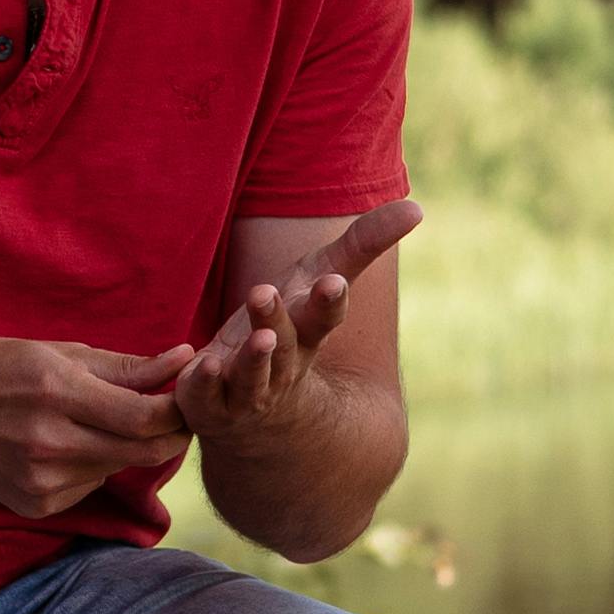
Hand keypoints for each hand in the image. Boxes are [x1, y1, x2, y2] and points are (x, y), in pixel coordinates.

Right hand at [0, 336, 198, 518]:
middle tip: (171, 416)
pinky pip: (89, 486)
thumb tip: (184, 358)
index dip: (178, 411)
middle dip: (168, 434)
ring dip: (125, 447)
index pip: (145, 416)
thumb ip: (125, 365)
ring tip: (97, 421)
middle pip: (142, 451)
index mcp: (56, 392)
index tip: (186, 399)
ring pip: (117, 469)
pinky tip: (65, 445)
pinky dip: (92, 466)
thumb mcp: (55, 351)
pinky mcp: (35, 506)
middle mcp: (50, 443)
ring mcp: (41, 481)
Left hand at [173, 200, 421, 445]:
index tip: (332, 283)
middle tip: (262, 291)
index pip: (324, 317)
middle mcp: (281, 364)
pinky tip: (196, 361)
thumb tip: (417, 207)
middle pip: (282, 344)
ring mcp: (244, 388)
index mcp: (308, 332)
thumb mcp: (321, 278)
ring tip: (247, 338)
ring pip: (249, 376)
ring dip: (248, 358)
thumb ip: (363, 244)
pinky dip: (198, 380)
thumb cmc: (290, 325)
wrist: (257, 406)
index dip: (328, 302)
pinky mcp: (206, 403)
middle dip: (274, 320)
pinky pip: (201, 396)